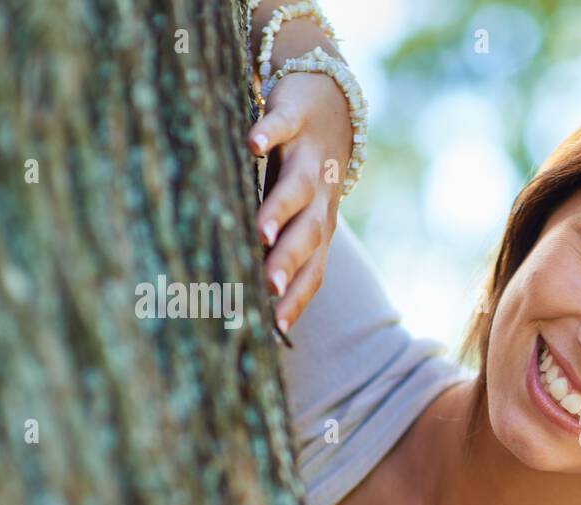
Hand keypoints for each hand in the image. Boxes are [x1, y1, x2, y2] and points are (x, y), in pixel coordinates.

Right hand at [247, 71, 352, 331]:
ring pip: (298, 188)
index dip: (298, 298)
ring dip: (281, 211)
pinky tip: (251, 144)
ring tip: (261, 232)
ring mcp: (310, 157)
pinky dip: (269, 134)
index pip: (314, 269)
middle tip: (270, 288)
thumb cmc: (304, 168)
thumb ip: (275, 245)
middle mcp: (321, 197)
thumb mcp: (295, 211)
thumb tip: (247, 293)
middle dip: (290, 262)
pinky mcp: (296, 118)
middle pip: (309, 235)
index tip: (275, 328)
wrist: (333, 100)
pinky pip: (282, 127)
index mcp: (319, 225)